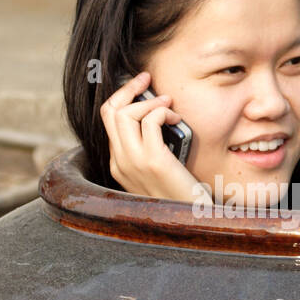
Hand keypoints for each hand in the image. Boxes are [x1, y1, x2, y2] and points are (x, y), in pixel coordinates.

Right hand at [99, 72, 203, 202]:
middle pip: (110, 111)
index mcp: (119, 164)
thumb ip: (150, 148)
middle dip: (128, 88)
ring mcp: (134, 162)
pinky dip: (163, 111)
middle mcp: (121, 162)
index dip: (123, 97)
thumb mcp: (159, 170)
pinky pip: (151, 120)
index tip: (141, 86)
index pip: (109, 120)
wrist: (191, 221)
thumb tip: (157, 116)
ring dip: (149, 100)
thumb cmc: (182, 195)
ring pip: (125, 113)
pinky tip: (176, 118)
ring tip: (168, 104)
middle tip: (147, 78)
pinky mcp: (153, 161)